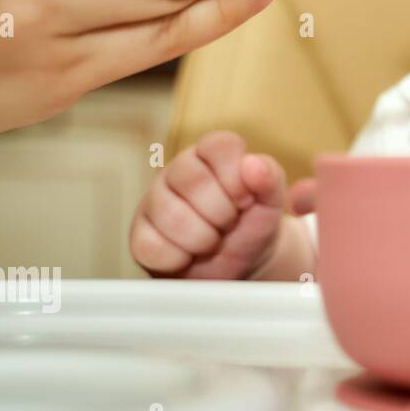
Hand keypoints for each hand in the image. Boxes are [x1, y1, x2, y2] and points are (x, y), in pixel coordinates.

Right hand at [130, 130, 301, 279]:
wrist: (241, 266)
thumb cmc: (252, 225)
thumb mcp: (270, 202)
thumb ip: (270, 178)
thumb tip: (252, 163)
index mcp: (209, 154)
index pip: (218, 145)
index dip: (236, 177)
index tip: (245, 199)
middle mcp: (177, 172)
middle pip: (194, 182)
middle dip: (223, 213)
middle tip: (229, 223)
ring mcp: (153, 201)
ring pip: (172, 216)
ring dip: (204, 238)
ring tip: (212, 240)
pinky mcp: (139, 235)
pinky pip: (153, 246)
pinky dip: (180, 259)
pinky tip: (190, 254)